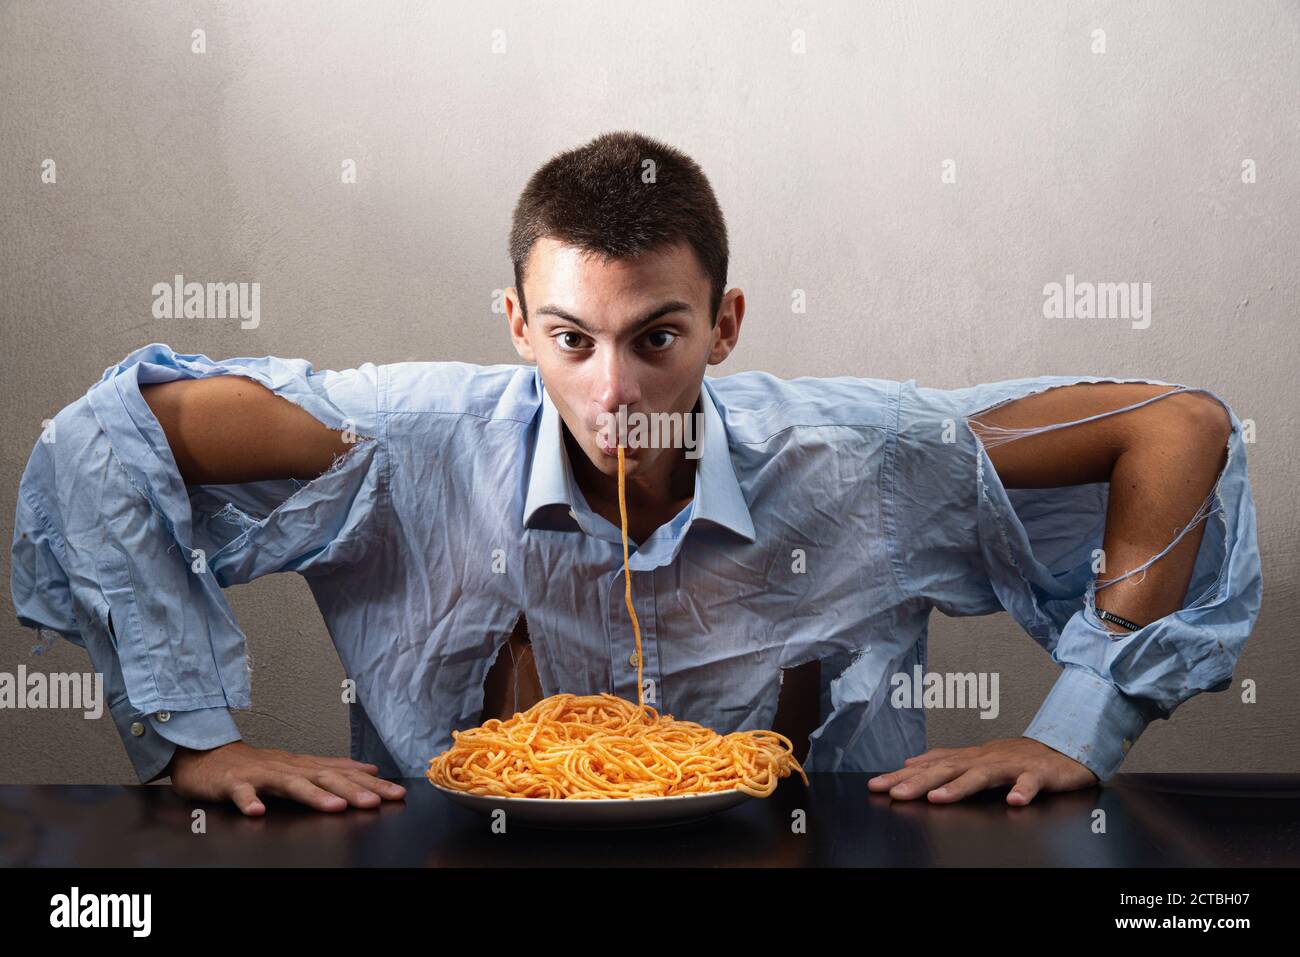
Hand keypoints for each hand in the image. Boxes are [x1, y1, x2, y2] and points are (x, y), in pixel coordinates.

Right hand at [166, 741, 406, 815]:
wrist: (206, 755)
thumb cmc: (254, 765)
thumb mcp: (298, 766)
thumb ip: (332, 769)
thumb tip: (369, 770)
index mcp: (303, 766)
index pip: (343, 774)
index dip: (371, 784)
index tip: (397, 793)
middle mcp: (287, 767)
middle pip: (323, 777)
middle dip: (352, 790)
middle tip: (375, 802)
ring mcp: (260, 774)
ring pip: (289, 784)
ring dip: (313, 796)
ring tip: (335, 808)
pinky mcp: (232, 783)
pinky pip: (240, 793)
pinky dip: (249, 802)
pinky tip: (258, 813)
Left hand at [867, 737, 1098, 804]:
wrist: (1065, 749)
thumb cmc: (1020, 757)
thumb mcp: (978, 758)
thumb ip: (946, 760)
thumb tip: (910, 762)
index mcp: (970, 758)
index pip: (930, 766)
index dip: (902, 775)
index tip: (876, 785)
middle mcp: (986, 759)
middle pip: (948, 769)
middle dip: (919, 782)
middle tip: (895, 793)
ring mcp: (1012, 765)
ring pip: (983, 775)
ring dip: (960, 787)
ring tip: (938, 799)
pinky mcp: (1039, 774)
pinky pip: (1031, 784)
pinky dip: (1023, 792)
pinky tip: (1014, 802)